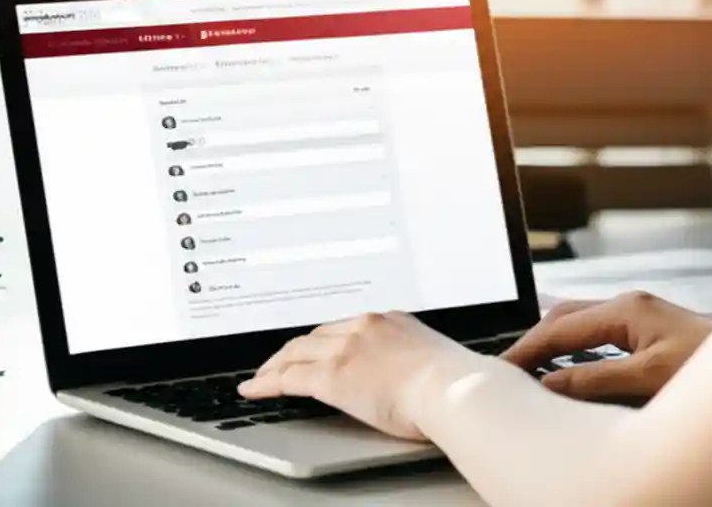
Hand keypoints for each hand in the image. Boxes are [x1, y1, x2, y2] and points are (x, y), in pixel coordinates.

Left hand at [238, 312, 491, 439]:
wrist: (454, 389)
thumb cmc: (457, 383)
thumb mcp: (437, 359)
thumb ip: (421, 360)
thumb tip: (424, 374)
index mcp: (390, 321)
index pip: (345, 327)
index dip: (324, 339)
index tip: (316, 348)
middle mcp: (364, 327)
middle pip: (316, 335)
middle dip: (294, 349)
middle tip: (280, 362)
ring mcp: (346, 349)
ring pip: (296, 353)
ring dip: (275, 365)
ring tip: (261, 377)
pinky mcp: (332, 375)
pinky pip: (288, 378)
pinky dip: (267, 383)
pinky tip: (254, 389)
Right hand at [501, 292, 711, 401]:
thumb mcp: (651, 378)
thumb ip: (597, 379)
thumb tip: (550, 381)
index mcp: (626, 309)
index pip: (559, 328)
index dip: (526, 349)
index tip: (501, 368)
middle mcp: (629, 306)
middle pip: (564, 318)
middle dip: (533, 341)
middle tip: (507, 370)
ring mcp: (640, 317)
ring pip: (580, 325)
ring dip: (553, 345)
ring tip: (530, 370)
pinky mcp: (649, 332)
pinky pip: (597, 336)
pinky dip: (575, 351)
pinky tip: (570, 369)